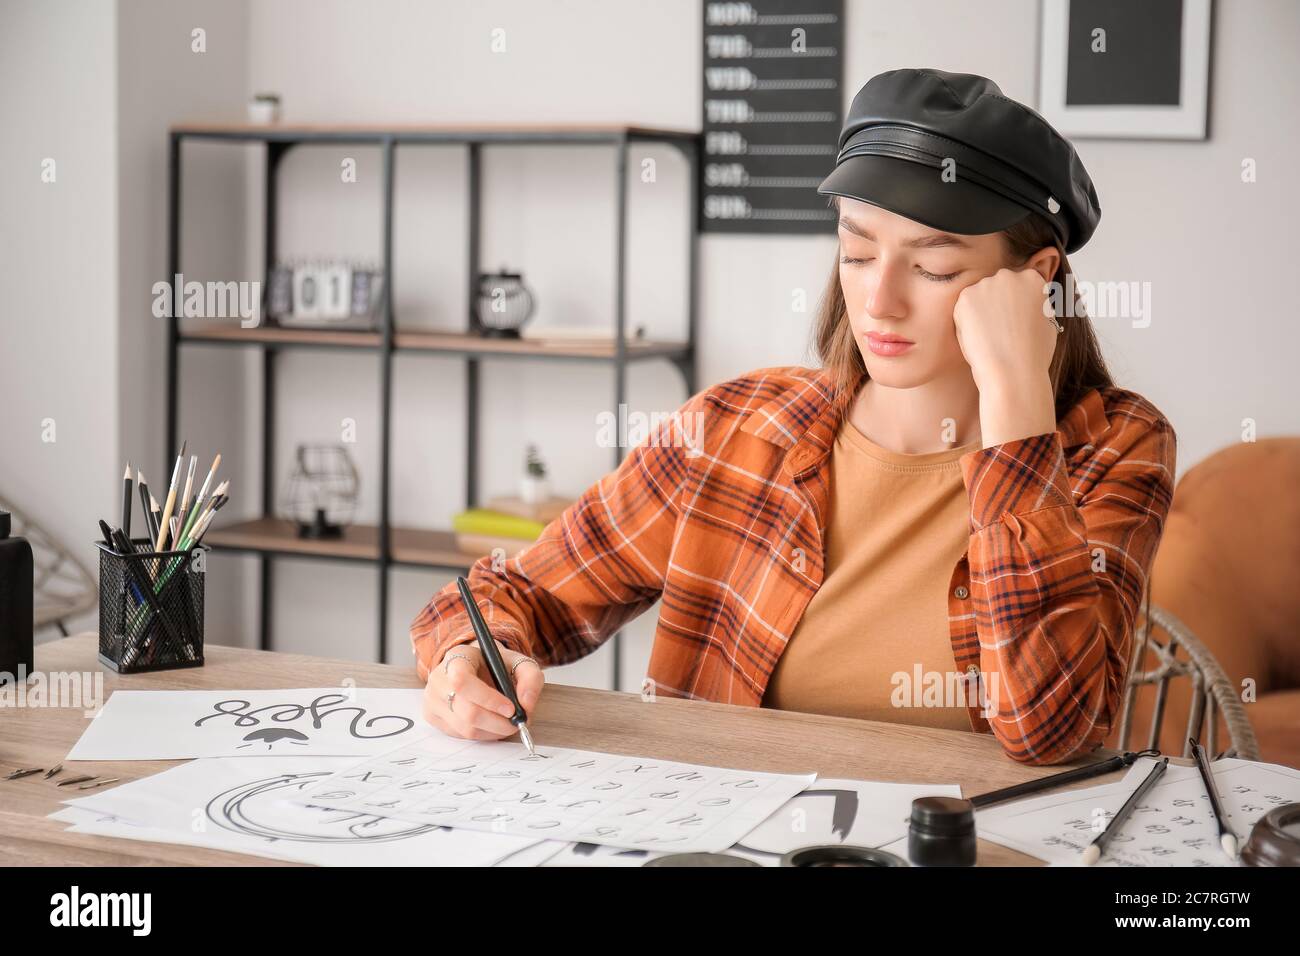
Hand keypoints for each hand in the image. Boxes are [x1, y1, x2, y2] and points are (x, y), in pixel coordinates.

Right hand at [421, 639, 544, 740]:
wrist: (476, 666)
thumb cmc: (497, 665)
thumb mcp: (519, 663)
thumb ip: (530, 679)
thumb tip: (526, 705)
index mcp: (457, 657)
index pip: (462, 681)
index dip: (488, 699)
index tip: (511, 708)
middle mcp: (439, 678)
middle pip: (466, 711)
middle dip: (498, 722)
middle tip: (517, 723)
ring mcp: (432, 699)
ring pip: (465, 728)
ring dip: (493, 731)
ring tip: (508, 723)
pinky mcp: (433, 717)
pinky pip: (460, 735)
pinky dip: (483, 735)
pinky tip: (492, 724)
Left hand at [952, 266, 1057, 397]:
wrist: (1012, 371)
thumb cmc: (1033, 354)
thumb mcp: (1047, 323)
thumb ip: (1036, 306)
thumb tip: (1029, 305)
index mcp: (1032, 279)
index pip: (1019, 285)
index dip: (1016, 306)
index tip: (1015, 322)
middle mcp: (1009, 276)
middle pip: (998, 287)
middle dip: (997, 305)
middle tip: (999, 331)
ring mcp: (986, 284)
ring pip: (978, 296)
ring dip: (980, 312)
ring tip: (990, 336)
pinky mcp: (965, 297)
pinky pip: (963, 307)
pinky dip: (966, 321)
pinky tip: (978, 337)